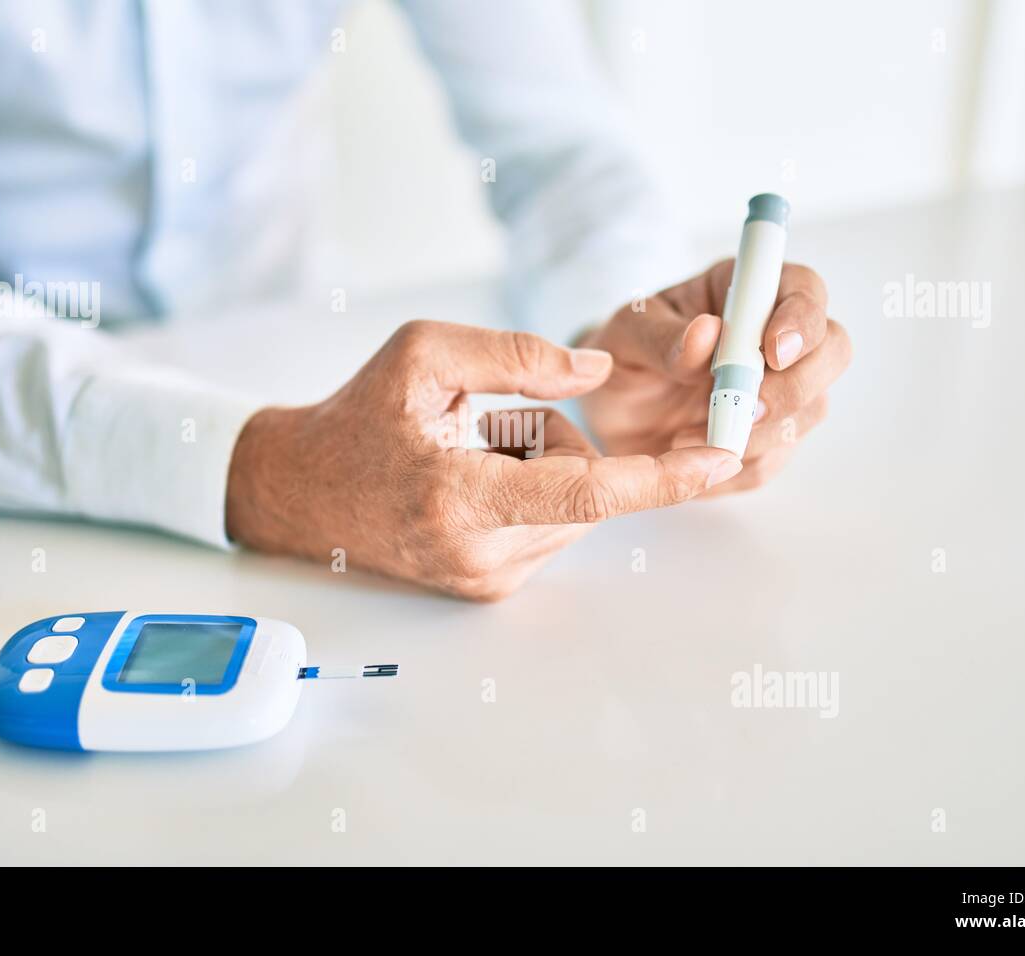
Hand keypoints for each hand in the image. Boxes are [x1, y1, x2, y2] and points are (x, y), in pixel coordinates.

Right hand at [226, 320, 740, 599]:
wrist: (303, 492)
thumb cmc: (359, 417)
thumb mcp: (423, 355)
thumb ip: (518, 355)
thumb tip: (601, 370)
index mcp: (460, 497)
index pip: (586, 491)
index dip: (661, 475)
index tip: (721, 458)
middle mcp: (480, 555)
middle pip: (585, 488)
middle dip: (558, 443)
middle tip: (487, 427)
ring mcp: (486, 581)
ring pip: (574, 508)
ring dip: (544, 469)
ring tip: (469, 457)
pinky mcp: (489, 591)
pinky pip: (552, 528)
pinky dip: (532, 494)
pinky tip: (473, 483)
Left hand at [579, 260, 850, 492]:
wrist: (608, 411)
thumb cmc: (623, 355)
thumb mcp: (626, 336)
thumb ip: (662, 337)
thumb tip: (707, 333)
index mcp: (747, 293)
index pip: (805, 291)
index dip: (802, 319)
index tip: (773, 350)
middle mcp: (774, 340)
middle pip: (832, 352)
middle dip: (797, 385)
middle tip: (745, 406)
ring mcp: (779, 393)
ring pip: (810, 412)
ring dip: (757, 433)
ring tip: (686, 436)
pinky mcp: (765, 442)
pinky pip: (771, 462)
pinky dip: (733, 465)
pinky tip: (690, 457)